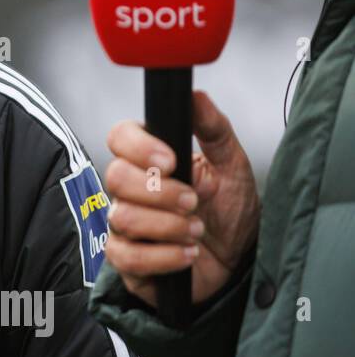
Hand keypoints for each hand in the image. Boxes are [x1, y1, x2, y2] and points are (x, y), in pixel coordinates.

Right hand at [103, 90, 260, 308]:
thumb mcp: (232, 165)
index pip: (119, 137)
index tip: (172, 161)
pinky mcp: (127, 261)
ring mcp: (124, 226)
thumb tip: (196, 96)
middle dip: (161, 192)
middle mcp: (130, 190)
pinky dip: (164, 257)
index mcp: (148, 159)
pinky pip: (127, 257)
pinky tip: (188, 254)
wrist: (241, 259)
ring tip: (197, 230)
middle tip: (194, 201)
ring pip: (123, 218)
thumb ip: (214, 129)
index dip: (139, 147)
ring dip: (169, 226)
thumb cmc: (231, 209)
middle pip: (115, 177)